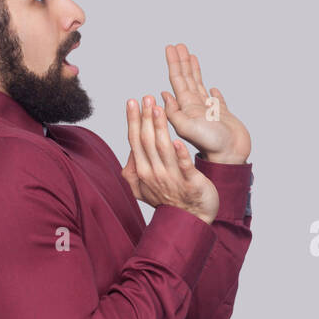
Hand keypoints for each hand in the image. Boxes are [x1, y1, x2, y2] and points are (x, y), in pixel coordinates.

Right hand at [122, 94, 217, 223]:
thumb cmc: (170, 201)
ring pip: (164, 149)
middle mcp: (155, 174)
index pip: (135, 141)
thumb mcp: (143, 189)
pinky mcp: (190, 184)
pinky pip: (184, 168)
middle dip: (145, 118)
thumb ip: (132, 172)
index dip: (133, 120)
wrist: (190, 220)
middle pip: (147, 141)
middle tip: (146, 97)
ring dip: (160, 128)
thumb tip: (128, 156)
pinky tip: (177, 141)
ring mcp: (172, 179)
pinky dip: (180, 155)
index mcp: (143, 171)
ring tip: (159, 109)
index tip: (132, 101)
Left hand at [158, 43, 250, 162]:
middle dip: (182, 62)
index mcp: (186, 108)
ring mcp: (208, 111)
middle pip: (186, 79)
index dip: (173, 64)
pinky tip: (211, 87)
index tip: (170, 48)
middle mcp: (195, 107)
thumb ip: (174, 112)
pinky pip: (216, 100)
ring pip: (199, 86)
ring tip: (191, 56)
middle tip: (178, 45)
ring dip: (194, 71)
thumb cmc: (211, 145)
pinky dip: (213, 92)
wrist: (232, 156)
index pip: (177, 81)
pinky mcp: (223, 116)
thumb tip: (163, 95)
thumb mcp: (187, 128)